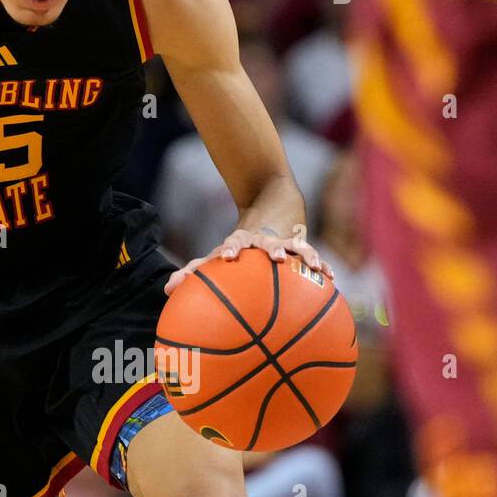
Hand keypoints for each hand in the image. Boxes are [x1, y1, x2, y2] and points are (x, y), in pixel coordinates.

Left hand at [164, 223, 334, 295]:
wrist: (270, 205)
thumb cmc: (238, 244)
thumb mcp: (217, 254)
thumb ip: (193, 272)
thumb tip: (166, 290)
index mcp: (238, 242)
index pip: (231, 244)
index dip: (231, 249)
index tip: (228, 257)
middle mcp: (260, 240)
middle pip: (266, 242)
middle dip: (271, 249)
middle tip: (276, 258)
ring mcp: (282, 240)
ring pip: (295, 246)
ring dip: (303, 254)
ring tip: (316, 265)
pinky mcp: (299, 242)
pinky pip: (311, 255)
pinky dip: (320, 264)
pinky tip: (330, 276)